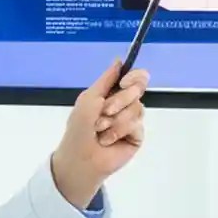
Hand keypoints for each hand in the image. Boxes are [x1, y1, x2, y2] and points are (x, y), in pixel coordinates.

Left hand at [50, 59, 148, 208]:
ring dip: (115, 119)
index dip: (135, 77)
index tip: (125, 82)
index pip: (135, 77)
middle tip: (104, 112)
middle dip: (119, 100)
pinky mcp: (137, 136)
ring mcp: (132, 120)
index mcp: (113, 93)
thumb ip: (106, 79)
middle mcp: (125, 104)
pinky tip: (108, 140)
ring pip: (136, 108)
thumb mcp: (89, 98)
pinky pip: (136, 125)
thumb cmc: (80, 127)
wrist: (80, 157)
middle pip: (137, 90)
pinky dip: (119, 130)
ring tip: (101, 130)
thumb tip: (119, 60)